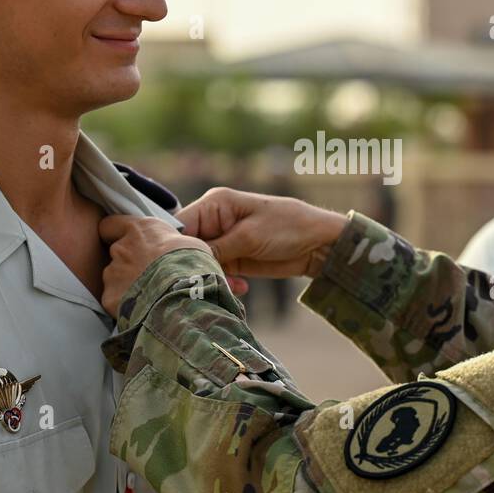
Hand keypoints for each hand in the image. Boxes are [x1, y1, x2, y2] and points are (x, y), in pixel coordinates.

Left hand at [98, 216, 211, 316]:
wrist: (182, 298)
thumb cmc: (191, 268)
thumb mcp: (190, 245)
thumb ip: (169, 243)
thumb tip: (173, 250)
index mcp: (139, 230)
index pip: (110, 225)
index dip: (115, 233)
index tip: (126, 242)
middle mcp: (121, 248)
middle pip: (116, 254)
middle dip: (128, 263)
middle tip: (149, 275)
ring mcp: (112, 274)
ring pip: (115, 278)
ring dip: (127, 284)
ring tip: (150, 295)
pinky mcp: (111, 298)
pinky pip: (115, 300)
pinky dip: (125, 304)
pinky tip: (143, 308)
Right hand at [178, 187, 348, 278]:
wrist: (319, 244)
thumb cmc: (288, 227)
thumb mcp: (249, 237)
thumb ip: (216, 249)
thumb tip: (186, 259)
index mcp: (215, 204)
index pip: (180, 224)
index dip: (174, 246)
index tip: (176, 268)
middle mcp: (215, 220)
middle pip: (188, 246)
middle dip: (194, 265)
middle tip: (202, 283)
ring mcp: (224, 240)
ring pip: (202, 263)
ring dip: (212, 277)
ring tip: (228, 287)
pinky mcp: (234, 258)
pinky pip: (218, 272)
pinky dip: (225, 282)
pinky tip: (241, 288)